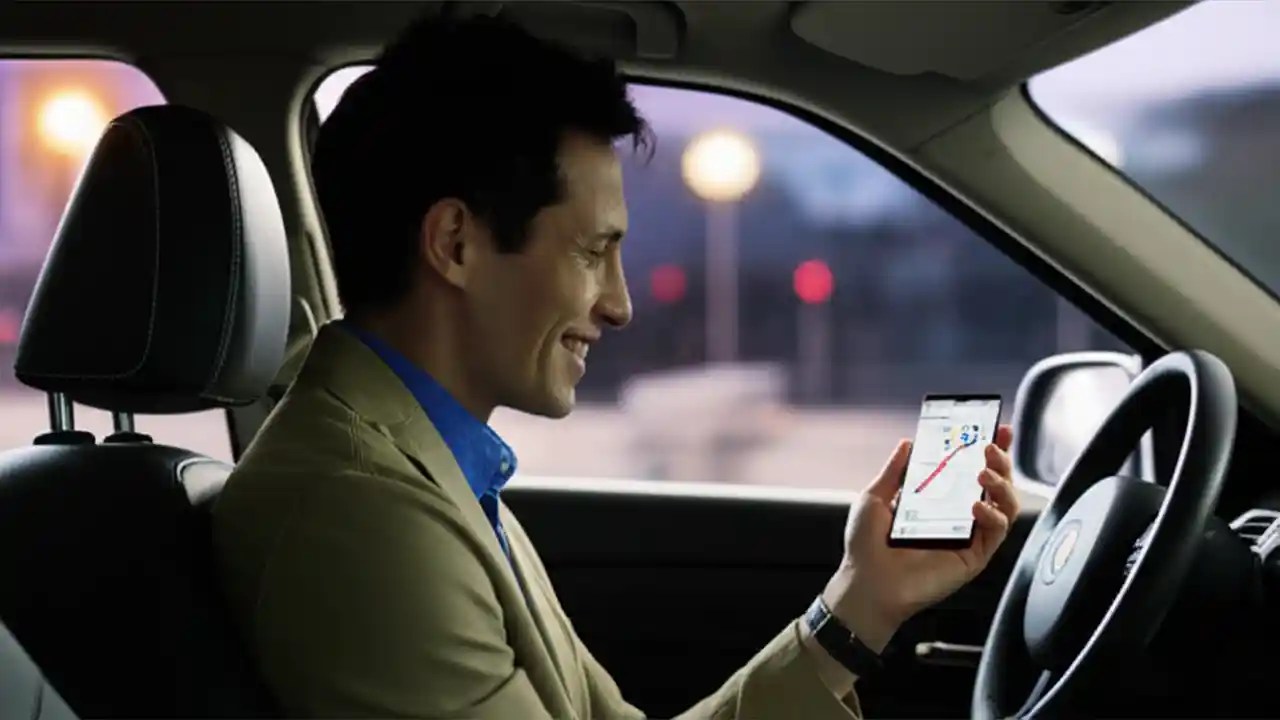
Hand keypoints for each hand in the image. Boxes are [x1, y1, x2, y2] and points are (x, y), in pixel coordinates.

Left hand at [823, 425, 1018, 651]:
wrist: (865, 584)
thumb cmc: (866, 546)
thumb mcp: (874, 498)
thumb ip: (894, 471)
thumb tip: (907, 442)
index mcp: (938, 502)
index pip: (969, 471)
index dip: (988, 451)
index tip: (998, 430)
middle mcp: (958, 517)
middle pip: (995, 485)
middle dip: (1001, 462)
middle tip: (992, 446)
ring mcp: (968, 537)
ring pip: (1005, 507)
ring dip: (1002, 485)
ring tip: (984, 473)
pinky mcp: (973, 557)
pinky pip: (996, 534)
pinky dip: (992, 516)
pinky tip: (976, 505)